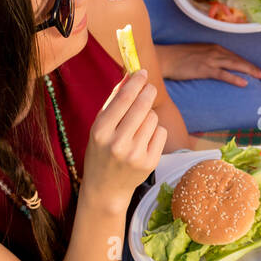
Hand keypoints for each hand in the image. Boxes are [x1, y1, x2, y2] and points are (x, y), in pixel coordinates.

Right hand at [81, 69, 167, 215]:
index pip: (124, 99)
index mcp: (100, 131)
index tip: (143, 72)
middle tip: (150, 88)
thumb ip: (114, 101)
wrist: (105, 188)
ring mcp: (135, 154)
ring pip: (153, 118)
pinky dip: (155, 131)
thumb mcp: (99, 127)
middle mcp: (117, 143)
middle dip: (148, 92)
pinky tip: (144, 141)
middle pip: (142, 105)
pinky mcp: (150, 162)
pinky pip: (161, 132)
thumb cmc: (101, 151)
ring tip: (138, 126)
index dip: (136, 82)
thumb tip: (130, 75)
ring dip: (149, 116)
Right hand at [155, 42, 260, 86]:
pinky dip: (234, 78)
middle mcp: (214, 51)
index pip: (234, 56)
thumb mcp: (197, 54)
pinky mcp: (204, 69)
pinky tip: (244, 83)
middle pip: (238, 59)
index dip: (246, 63)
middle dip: (252, 67)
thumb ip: (208, 57)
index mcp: (213, 47)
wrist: (165, 58)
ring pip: (234, 65)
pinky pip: (223, 74)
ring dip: (249, 71)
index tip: (256, 69)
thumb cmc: (178, 58)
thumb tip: (216, 65)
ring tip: (260, 77)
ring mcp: (210, 60)